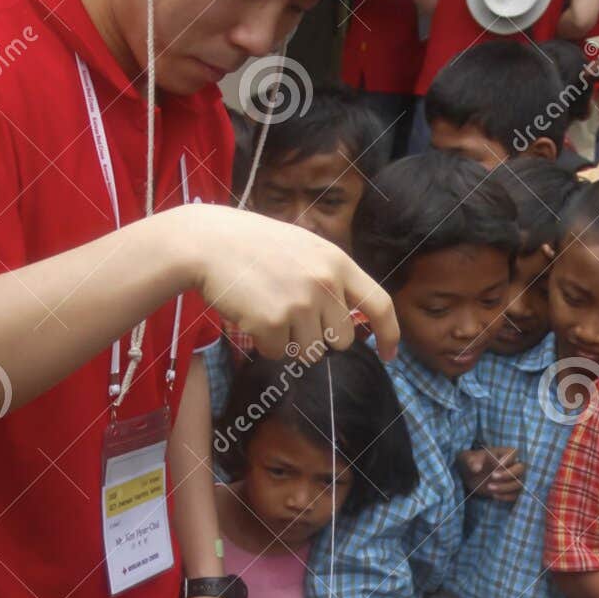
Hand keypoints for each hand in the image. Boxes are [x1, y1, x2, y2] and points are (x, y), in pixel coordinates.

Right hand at [176, 204, 398, 361]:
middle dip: (320, 337)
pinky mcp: (273, 322)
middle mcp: (325, 283)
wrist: (207, 243)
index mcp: (337, 262)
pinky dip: (265, 343)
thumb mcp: (305, 248)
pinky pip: (279, 354)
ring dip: (290, 341)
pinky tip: (252, 315)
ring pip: (309, 351)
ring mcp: (300, 303)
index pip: (379, 304)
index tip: (391, 354)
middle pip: (341, 340)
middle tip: (292, 314)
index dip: (391, 334)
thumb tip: (351, 319)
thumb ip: (331, 278)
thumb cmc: (254, 246)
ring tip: (268, 308)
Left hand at [458, 446, 524, 502]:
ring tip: (489, 487)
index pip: (514, 452)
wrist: (469, 475)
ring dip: (506, 487)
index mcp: (504, 453)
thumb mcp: (467, 459)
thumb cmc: (470, 462)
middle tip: (493, 476)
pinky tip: (493, 496)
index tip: (497, 465)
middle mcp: (512, 465)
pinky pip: (515, 495)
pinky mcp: (510, 491)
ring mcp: (512, 478)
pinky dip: (506, 497)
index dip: (508, 459)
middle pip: (521, 468)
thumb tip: (476, 468)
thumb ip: (471, 461)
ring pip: (519, 483)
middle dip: (509, 474)